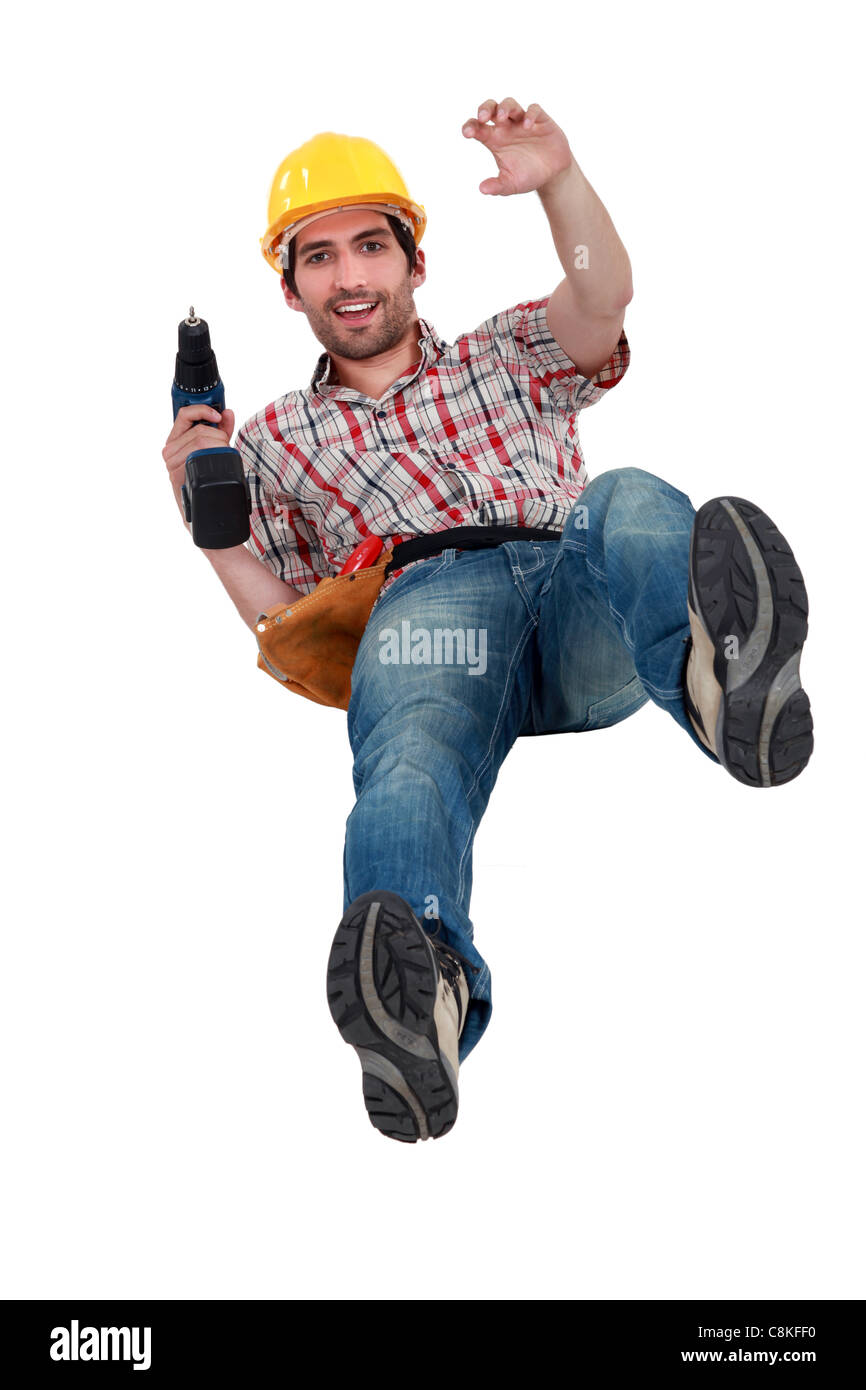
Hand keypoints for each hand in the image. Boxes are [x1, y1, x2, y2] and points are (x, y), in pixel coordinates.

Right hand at [163, 404, 235, 529]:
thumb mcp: (214, 452)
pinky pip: (198, 456)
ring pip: (201, 441)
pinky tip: (217, 467)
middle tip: (226, 448)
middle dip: (220, 436)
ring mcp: (171, 463)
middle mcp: (170, 451)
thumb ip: (221, 431)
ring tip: (222, 461)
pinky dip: (214, 457)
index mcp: (176, 441)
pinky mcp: (175, 474)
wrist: (204, 515)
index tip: (218, 416)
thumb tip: (227, 413)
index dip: (203, 410)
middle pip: (199, 430)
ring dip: (219, 448)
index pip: (185, 415)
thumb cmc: (207, 484)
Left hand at [461, 98, 572, 196]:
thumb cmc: (528, 176)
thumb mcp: (511, 185)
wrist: (552, 175)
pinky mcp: (541, 121)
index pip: (478, 127)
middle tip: (482, 117)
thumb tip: (482, 189)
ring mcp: (523, 122)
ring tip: (502, 117)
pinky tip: (527, 126)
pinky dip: (530, 114)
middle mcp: (507, 127)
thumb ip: (497, 186)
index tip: (467, 133)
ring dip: (505, 107)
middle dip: (485, 109)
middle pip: (492, 108)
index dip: (470, 126)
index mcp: (495, 139)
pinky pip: (534, 110)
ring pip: (510, 104)